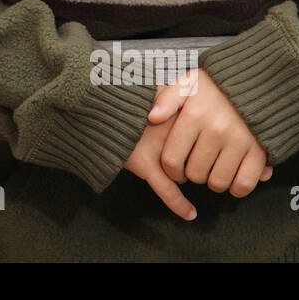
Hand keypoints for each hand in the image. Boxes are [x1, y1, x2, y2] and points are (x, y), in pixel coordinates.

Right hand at [123, 82, 196, 219]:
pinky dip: (179, 204)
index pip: (201, 127)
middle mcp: (173, 128)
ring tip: (179, 170)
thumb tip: (179, 93)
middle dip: (192, 153)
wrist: (94, 100)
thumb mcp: (151, 85)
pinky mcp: (144, 164)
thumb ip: (169, 94)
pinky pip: (167, 190)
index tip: (204, 134)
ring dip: (183, 171)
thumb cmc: (121, 91)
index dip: (201, 133)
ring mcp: (160, 147)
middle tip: (187, 149)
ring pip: (185, 170)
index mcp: (177, 108)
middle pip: (196, 150)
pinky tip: (191, 214)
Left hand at [154, 69, 272, 197]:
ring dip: (213, 182)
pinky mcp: (260, 151)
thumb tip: (152, 117)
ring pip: (218, 182)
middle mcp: (216, 129)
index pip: (171, 159)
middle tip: (196, 166)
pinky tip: (232, 177)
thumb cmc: (214, 87)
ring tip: (213, 169)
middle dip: (192, 174)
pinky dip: (237, 188)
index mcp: (194, 115)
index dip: (171, 170)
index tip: (176, 168)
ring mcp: (240, 141)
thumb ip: (166, 99)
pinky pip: (244, 184)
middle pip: (195, 174)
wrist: (255, 81)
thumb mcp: (186, 84)